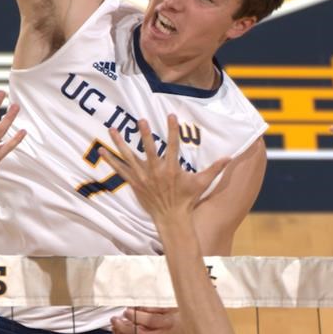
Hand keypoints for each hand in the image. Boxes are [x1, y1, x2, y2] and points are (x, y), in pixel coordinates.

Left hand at [95, 116, 228, 222]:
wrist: (171, 218)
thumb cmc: (187, 199)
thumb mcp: (202, 183)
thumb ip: (215, 168)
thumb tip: (230, 157)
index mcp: (172, 169)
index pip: (173, 145)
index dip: (173, 130)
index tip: (171, 115)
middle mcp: (156, 172)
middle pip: (149, 150)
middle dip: (146, 135)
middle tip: (141, 120)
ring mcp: (143, 178)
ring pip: (130, 157)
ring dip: (120, 143)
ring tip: (112, 129)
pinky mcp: (134, 183)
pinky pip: (120, 169)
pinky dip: (111, 160)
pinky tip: (101, 150)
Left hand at [112, 307, 187, 333]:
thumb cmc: (180, 319)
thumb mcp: (173, 308)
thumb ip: (156, 307)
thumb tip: (138, 306)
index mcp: (167, 323)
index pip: (150, 321)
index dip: (136, 316)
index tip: (127, 310)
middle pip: (138, 333)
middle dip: (123, 326)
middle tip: (114, 319)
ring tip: (114, 326)